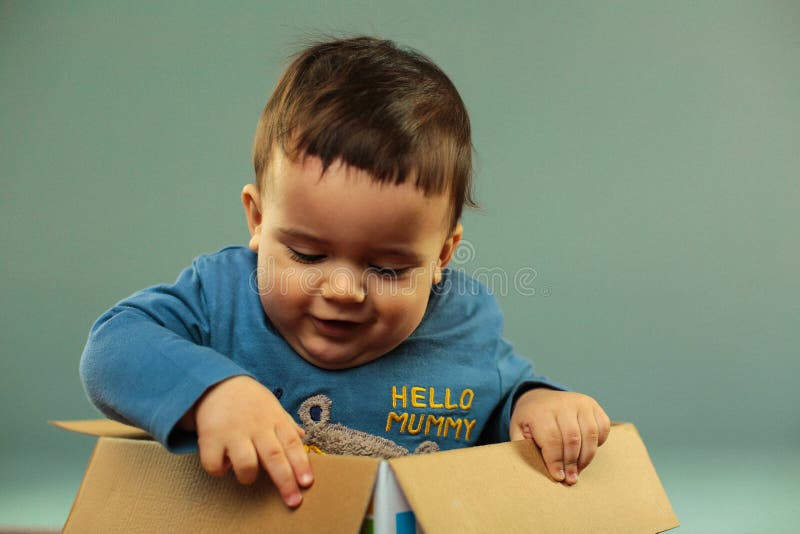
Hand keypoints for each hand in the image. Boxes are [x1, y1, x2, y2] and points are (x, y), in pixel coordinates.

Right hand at [182, 375, 312, 506]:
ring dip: (249, 476)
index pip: (292, 443)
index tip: (307, 482)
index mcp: (274, 419)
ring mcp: (233, 432)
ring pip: (246, 464)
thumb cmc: (248, 401)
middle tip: (293, 500)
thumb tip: (302, 438)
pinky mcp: (210, 437)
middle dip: (285, 481)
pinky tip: (223, 463)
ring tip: (248, 475)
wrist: (215, 383)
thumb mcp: (271, 407)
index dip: (301, 464)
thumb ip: (286, 424)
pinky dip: (220, 470)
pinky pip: (215, 464)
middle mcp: (255, 426)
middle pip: (274, 456)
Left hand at [509, 388, 610, 484]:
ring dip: (586, 457)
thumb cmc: (530, 420)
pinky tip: (587, 452)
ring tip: (578, 470)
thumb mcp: (518, 431)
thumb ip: (525, 448)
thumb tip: (540, 469)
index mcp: (540, 410)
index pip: (551, 439)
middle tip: (571, 479)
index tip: (558, 477)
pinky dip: (598, 444)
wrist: (540, 398)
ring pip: (590, 434)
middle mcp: (562, 403)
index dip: (556, 461)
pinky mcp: (593, 405)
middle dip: (572, 463)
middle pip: (573, 438)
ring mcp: (580, 402)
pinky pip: (603, 428)